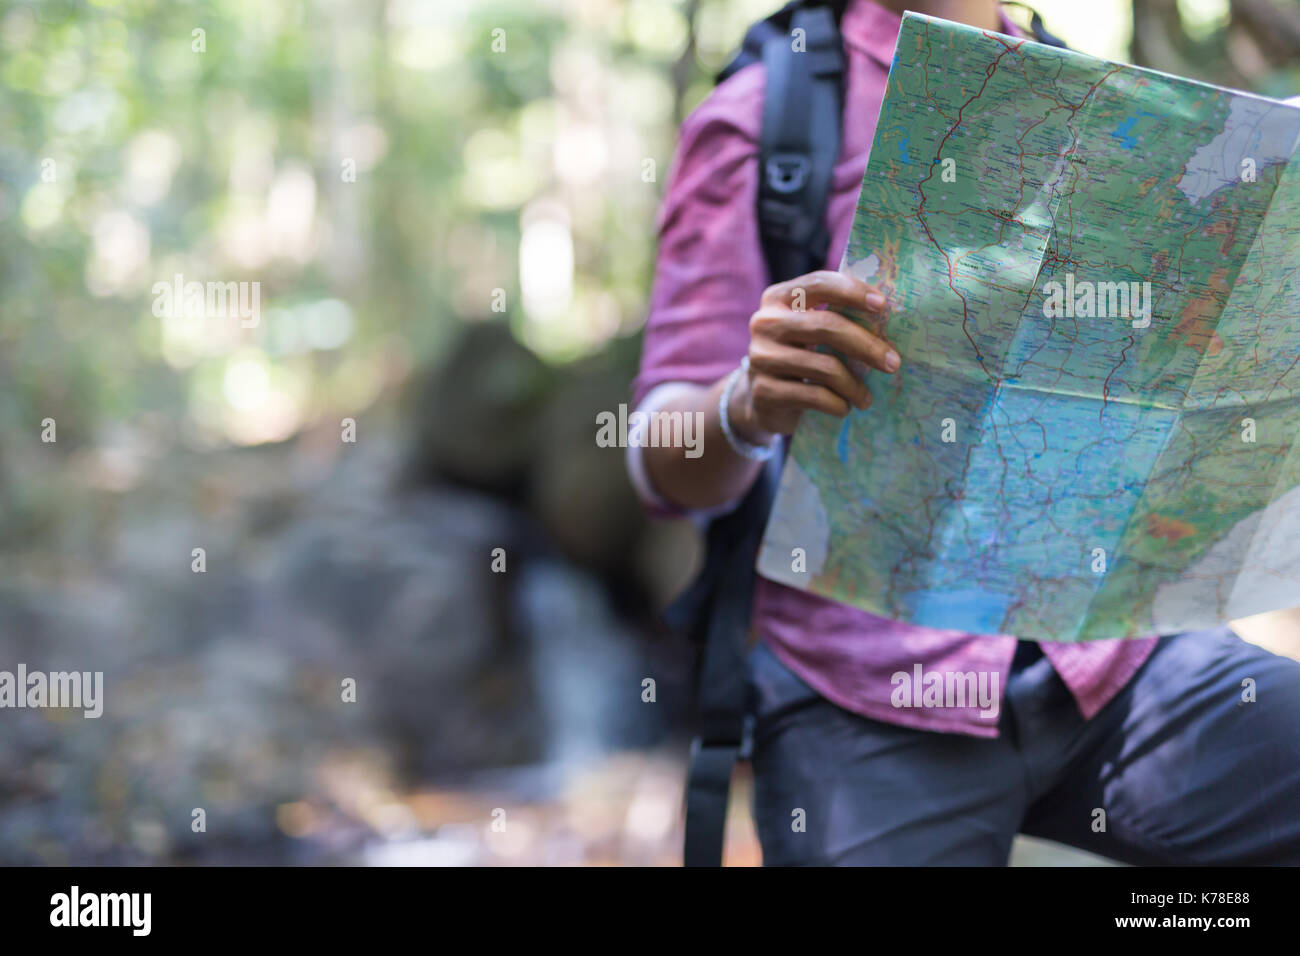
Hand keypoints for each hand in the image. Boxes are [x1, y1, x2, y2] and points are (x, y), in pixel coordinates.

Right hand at [729, 270, 898, 438]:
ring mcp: (761, 357)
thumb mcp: (810, 331)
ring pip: (824, 367)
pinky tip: (844, 408)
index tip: (882, 305)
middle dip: (866, 345)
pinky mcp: (764, 391)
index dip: (852, 292)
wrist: (762, 399)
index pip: (819, 284)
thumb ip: (835, 318)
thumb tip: (887, 319)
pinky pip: (814, 396)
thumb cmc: (799, 356)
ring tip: (867, 398)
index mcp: (779, 298)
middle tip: (892, 363)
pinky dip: (837, 404)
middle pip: (827, 326)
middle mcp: (765, 323)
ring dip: (854, 386)